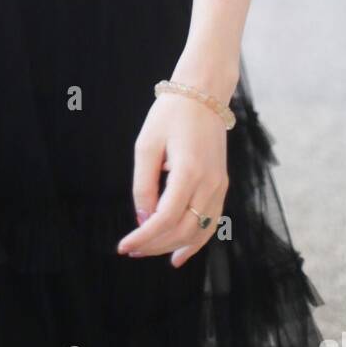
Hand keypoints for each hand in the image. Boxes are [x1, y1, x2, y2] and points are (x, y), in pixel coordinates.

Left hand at [116, 94, 228, 267]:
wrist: (203, 94)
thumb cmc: (170, 115)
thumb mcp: (147, 145)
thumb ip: (144, 184)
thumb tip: (142, 219)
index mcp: (189, 172)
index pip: (165, 219)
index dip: (143, 237)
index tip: (124, 246)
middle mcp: (210, 184)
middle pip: (183, 230)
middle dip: (155, 245)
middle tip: (131, 249)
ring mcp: (220, 186)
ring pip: (200, 232)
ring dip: (173, 246)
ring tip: (148, 252)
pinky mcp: (222, 185)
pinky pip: (211, 222)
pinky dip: (195, 241)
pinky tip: (178, 252)